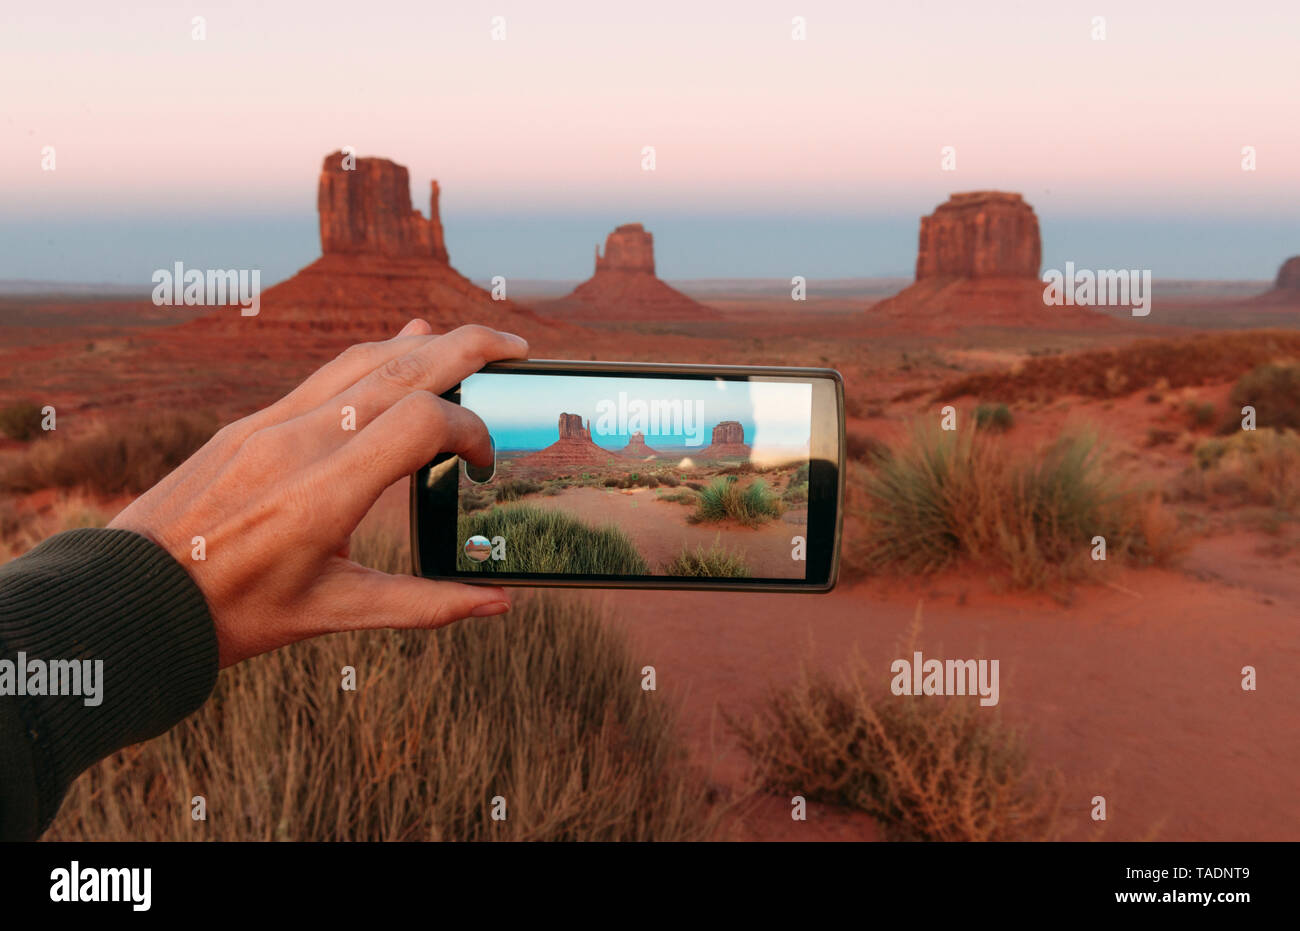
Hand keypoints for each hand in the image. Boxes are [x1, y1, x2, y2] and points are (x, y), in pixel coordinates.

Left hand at [109, 320, 527, 667]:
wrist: (131, 597)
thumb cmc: (233, 613)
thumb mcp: (334, 614)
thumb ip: (424, 605)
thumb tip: (497, 603)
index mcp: (324, 493)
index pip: (424, 422)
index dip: (472, 432)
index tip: (484, 465)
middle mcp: (300, 443)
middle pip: (402, 368)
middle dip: (469, 348)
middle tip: (516, 349)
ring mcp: (270, 424)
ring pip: (362, 360)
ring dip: (423, 344)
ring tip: (467, 343)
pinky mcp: (250, 423)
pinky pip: (325, 375)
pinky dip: (375, 359)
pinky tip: (398, 352)